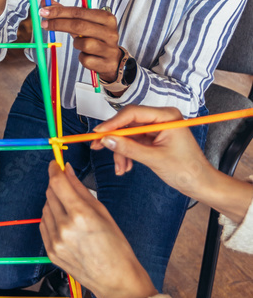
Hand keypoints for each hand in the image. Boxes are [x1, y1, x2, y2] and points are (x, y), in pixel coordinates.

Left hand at [39, 3, 121, 82]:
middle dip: (58, 24)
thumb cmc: (95, 38)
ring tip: (80, 44)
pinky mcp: (105, 63)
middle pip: (79, 25)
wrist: (113, 60)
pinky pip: (84, 59)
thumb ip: (66, 13)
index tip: (44, 11)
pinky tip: (88, 55)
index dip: (60, 11)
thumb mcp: (84, 23)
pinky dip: (82, 57)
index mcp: (106, 18)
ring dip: (76, 43)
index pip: (79, 12)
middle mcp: (110, 31)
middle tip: (44, 24)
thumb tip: (46, 2)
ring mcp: (109, 48)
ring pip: (82, 43)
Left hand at [40, 161, 156, 297]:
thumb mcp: (103, 213)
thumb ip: (81, 190)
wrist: (116, 281)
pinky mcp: (51, 252)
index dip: (54, 170)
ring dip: (54, 202)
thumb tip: (67, 170)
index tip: (54, 164)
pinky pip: (44, 225)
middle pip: (50, 194)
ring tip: (71, 208)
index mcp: (81, 215)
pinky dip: (51, 218)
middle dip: (56, 185)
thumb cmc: (117, 247)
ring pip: (45, 209)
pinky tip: (65, 221)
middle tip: (65, 183)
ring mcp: (55, 242)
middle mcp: (64, 228)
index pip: (57, 183)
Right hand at [90, 105, 207, 181]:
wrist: (201, 184)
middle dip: (115, 138)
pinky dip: (127, 154)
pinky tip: (125, 166)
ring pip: (129, 135)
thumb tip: (107, 140)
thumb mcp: (154, 159)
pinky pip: (134, 143)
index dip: (113, 123)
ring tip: (120, 168)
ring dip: (121, 151)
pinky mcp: (154, 139)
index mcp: (167, 116)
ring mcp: (157, 129)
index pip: (133, 113)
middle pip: (128, 123)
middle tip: (97, 146)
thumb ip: (129, 148)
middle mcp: (161, 119)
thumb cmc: (188, 170)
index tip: (98, 133)